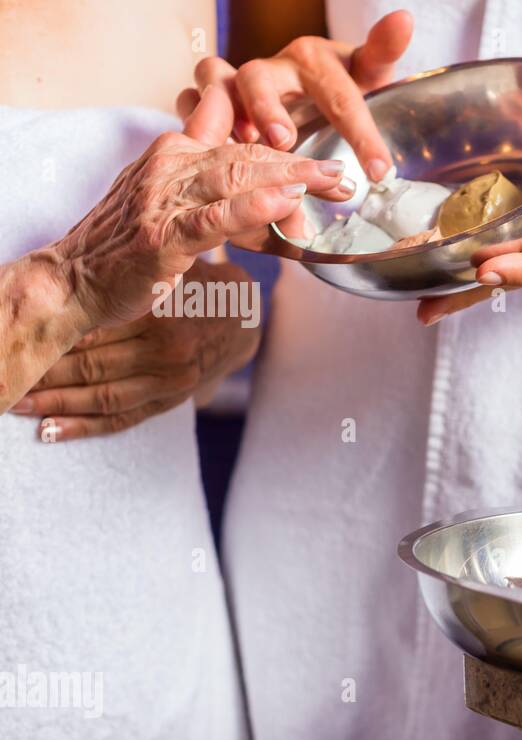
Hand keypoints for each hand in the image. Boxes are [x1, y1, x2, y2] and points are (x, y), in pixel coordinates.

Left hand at [11, 260, 261, 440]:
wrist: (245, 320)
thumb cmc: (196, 287)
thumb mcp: (166, 272)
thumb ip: (124, 282)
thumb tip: (57, 287)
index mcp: (158, 313)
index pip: (89, 332)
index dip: (47, 342)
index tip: (13, 343)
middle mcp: (165, 350)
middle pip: (89, 366)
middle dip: (42, 375)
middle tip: (1, 378)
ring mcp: (170, 380)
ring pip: (101, 396)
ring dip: (55, 404)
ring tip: (15, 405)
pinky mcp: (171, 401)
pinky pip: (122, 419)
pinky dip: (83, 427)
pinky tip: (50, 432)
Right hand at [53, 83, 346, 334]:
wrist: (74, 279)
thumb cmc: (127, 244)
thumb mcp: (170, 199)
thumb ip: (209, 181)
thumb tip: (261, 179)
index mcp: (175, 153)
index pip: (241, 142)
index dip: (288, 151)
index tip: (328, 166)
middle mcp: (170, 166)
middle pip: (247, 157)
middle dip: (299, 167)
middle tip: (343, 177)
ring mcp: (164, 199)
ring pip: (235, 178)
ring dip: (287, 180)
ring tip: (328, 183)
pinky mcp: (162, 235)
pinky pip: (213, 216)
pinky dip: (251, 208)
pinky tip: (284, 203)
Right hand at [177, 10, 413, 182]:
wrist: (308, 91)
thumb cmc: (341, 84)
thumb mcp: (368, 73)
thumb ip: (383, 51)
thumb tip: (403, 18)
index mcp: (313, 60)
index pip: (339, 94)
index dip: (360, 134)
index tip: (380, 170)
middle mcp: (272, 69)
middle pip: (258, 77)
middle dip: (267, 107)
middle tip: (284, 139)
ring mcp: (237, 85)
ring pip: (213, 80)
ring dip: (223, 109)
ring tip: (243, 141)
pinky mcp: (215, 104)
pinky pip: (189, 101)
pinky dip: (193, 118)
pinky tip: (210, 147)